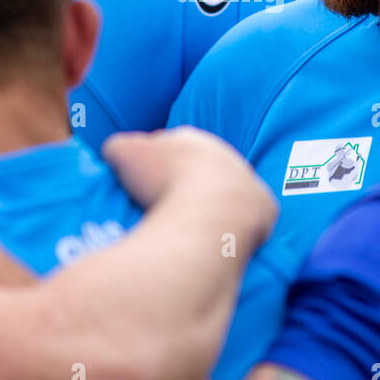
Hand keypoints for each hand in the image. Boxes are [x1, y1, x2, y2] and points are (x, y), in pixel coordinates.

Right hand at [103, 126, 276, 230]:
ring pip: (228, 191)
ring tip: (192, 227)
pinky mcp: (265, 208)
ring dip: (214, 205)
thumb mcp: (123, 153)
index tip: (144, 186)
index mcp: (191, 139)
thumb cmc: (164, 179)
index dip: (155, 166)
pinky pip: (248, 216)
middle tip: (167, 208)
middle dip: (187, 184)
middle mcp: (224, 154)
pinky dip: (234, 226)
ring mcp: (248, 180)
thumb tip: (115, 153)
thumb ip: (119, 148)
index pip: (170, 147)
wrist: (210, 210)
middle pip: (202, 169)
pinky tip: (219, 240)